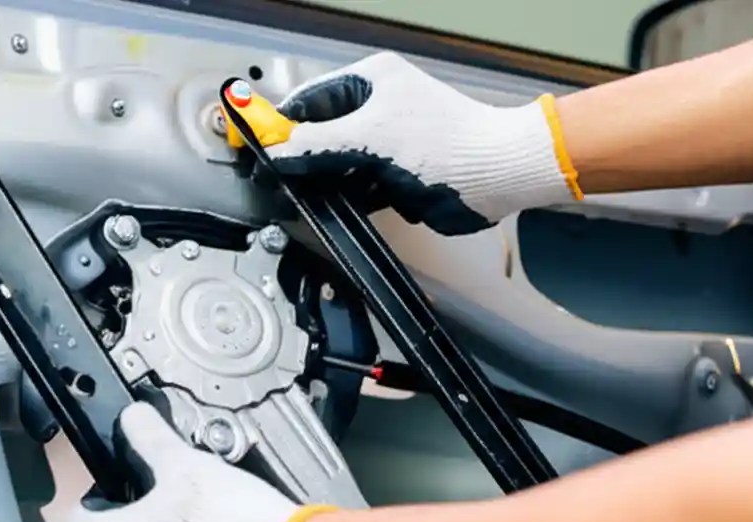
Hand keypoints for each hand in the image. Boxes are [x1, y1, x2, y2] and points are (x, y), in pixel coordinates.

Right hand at [268, 52, 582, 235]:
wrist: (496, 175)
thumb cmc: (449, 141)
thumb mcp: (371, 138)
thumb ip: (316, 145)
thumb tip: (276, 150)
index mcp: (372, 82)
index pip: (309, 99)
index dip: (280, 123)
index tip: (256, 144)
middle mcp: (379, 109)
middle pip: (320, 133)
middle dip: (298, 156)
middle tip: (271, 175)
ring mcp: (387, 144)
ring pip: (337, 163)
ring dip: (321, 180)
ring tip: (296, 194)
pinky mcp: (396, 176)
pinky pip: (357, 186)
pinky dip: (343, 198)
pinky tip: (329, 208)